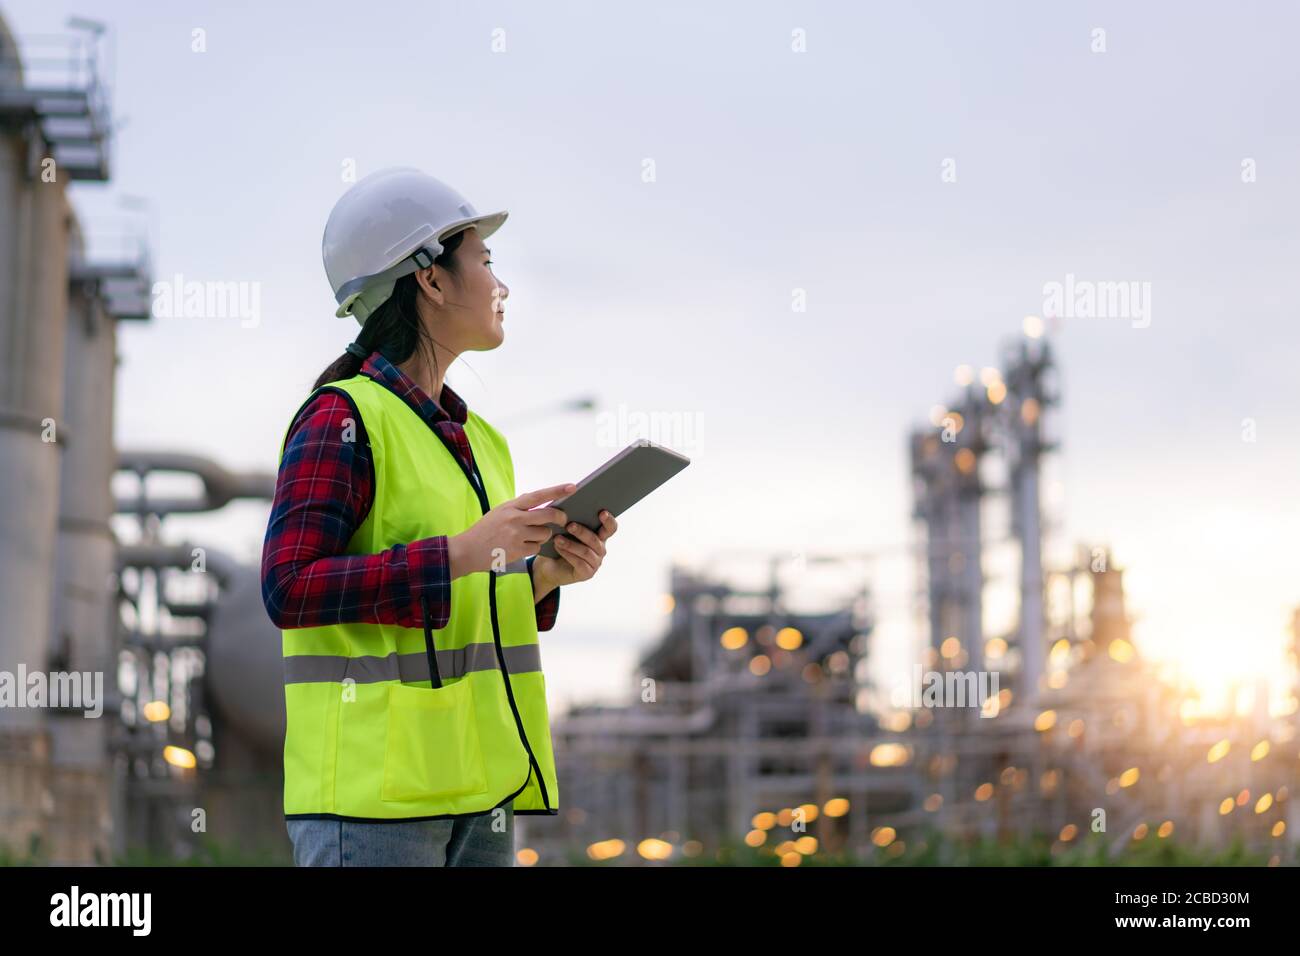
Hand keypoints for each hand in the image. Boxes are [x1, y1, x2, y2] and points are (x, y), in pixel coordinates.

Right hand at [448, 482, 575, 576]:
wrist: (467, 550)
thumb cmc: (484, 530)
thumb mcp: (499, 512)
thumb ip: (518, 506)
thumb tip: (538, 498)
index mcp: (511, 506)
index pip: (538, 495)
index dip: (557, 491)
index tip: (572, 487)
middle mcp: (515, 519)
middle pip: (548, 515)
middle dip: (560, 517)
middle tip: (563, 520)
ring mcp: (516, 535)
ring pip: (545, 533)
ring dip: (544, 535)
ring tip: (532, 536)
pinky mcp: (517, 550)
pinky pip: (537, 547)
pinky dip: (534, 547)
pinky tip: (523, 547)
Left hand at [533, 509, 617, 589]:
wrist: (548, 566)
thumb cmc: (558, 543)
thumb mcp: (563, 529)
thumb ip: (570, 518)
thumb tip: (568, 503)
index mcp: (599, 536)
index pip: (611, 528)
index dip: (609, 520)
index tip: (602, 512)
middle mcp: (600, 549)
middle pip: (595, 539)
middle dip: (582, 532)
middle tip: (569, 525)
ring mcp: (595, 562)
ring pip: (586, 551)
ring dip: (571, 544)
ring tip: (557, 538)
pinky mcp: (587, 573)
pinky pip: (579, 563)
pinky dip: (568, 554)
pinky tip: (558, 548)